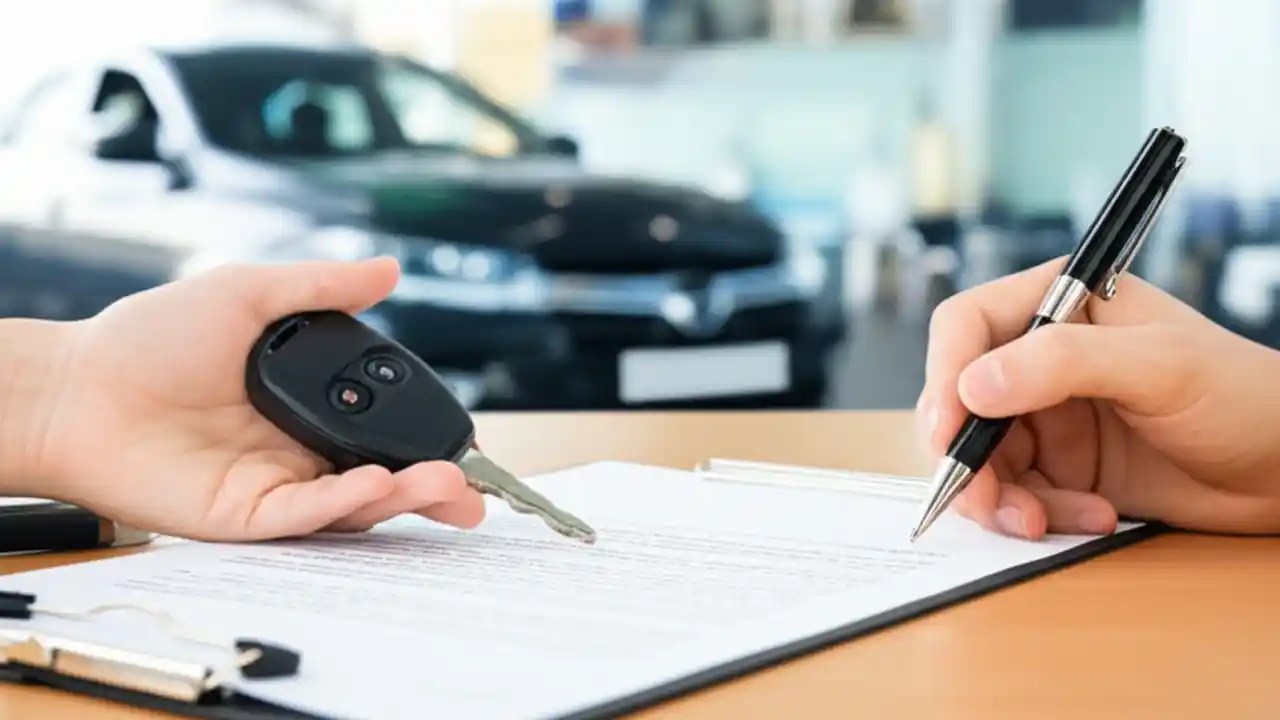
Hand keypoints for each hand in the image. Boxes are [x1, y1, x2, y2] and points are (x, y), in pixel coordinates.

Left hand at [22, 258, 484, 540]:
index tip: (460, 436)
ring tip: (444, 483)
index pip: (381, 426)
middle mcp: (296, 450)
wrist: (74, 387)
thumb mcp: (249, 293)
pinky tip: (376, 484)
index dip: (423, 434)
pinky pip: (303, 516)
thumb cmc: (147, 338)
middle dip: (432, 483)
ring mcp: (272, 485)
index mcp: (305, 404)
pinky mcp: (242, 515)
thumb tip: (391, 269)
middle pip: (380, 474)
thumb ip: (323, 286)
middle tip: (473, 483)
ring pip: (352, 502)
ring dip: (402, 496)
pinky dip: (344, 503)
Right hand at [916, 258, 1279, 538]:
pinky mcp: (1060, 467)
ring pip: (980, 455)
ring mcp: (1047, 414)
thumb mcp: (1158, 367)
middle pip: (958, 400)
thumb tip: (974, 386)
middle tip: (983, 496)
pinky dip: (1037, 513)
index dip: (945, 374)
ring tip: (1040, 521)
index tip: (949, 428)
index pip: (967, 325)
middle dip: (966, 453)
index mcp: (1059, 304)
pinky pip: (1015, 493)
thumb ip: (1062, 363)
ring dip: (1000, 495)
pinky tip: (1091, 516)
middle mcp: (1040, 356)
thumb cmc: (1243, 396)